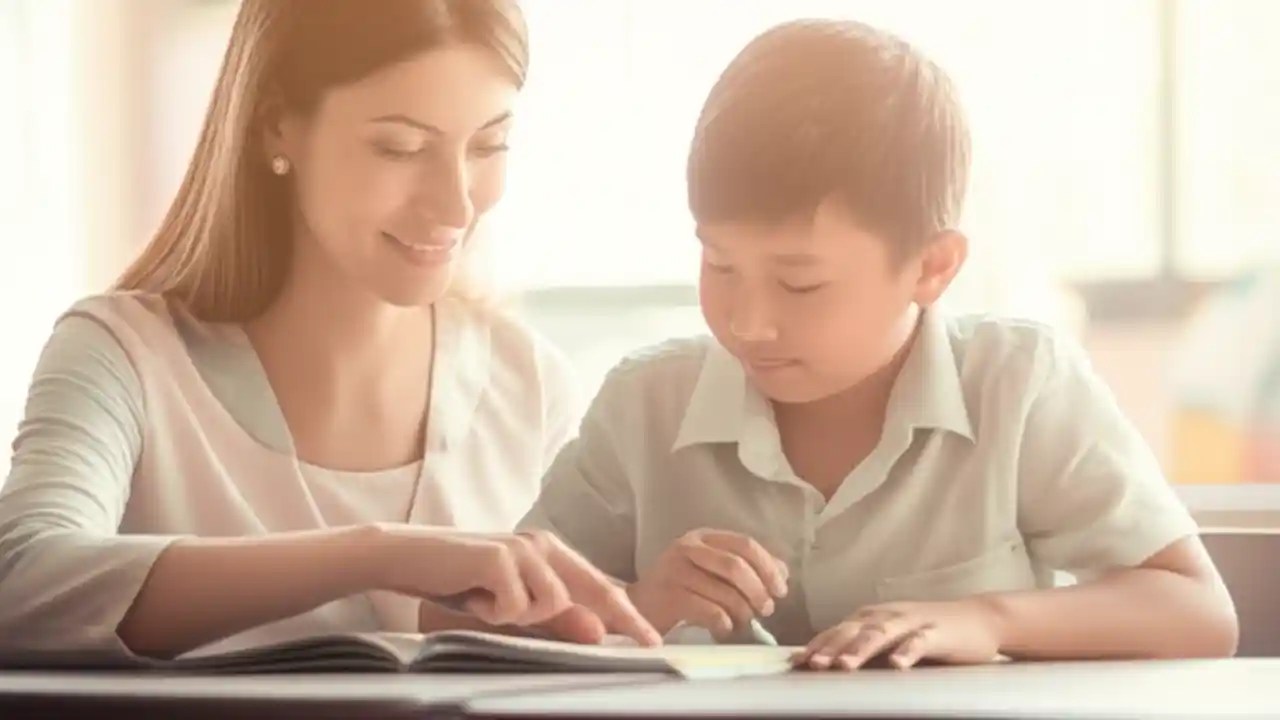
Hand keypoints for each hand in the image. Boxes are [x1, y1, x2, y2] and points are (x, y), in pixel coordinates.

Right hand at [374, 525, 660, 645]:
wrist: (407, 558)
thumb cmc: (459, 581)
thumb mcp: (510, 604)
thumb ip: (552, 618)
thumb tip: (597, 632)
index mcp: (549, 552)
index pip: (597, 586)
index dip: (627, 614)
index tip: (653, 640)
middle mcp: (541, 544)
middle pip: (590, 590)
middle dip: (616, 619)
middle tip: (644, 642)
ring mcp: (521, 548)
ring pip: (552, 604)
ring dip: (520, 617)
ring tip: (489, 605)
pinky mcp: (499, 557)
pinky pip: (516, 606)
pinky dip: (493, 612)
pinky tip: (473, 598)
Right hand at [628, 529, 788, 638]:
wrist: (637, 608)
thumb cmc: (682, 589)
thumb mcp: (712, 571)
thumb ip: (746, 568)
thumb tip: (782, 573)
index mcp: (703, 537)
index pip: (745, 544)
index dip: (768, 567)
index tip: (781, 590)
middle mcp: (687, 547)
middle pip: (736, 566)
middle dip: (758, 591)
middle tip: (767, 609)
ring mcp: (675, 570)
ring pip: (724, 592)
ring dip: (743, 612)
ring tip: (744, 622)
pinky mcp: (668, 596)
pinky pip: (709, 611)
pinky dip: (724, 624)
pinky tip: (724, 629)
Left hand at [795, 598, 1004, 670]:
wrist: (980, 618)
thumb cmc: (929, 630)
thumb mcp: (892, 635)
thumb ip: (864, 645)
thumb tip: (829, 662)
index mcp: (873, 617)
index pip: (838, 630)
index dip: (817, 645)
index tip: (795, 663)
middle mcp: (888, 615)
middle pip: (853, 631)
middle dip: (830, 647)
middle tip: (811, 665)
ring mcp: (913, 622)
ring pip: (881, 634)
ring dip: (861, 649)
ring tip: (844, 665)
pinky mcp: (938, 632)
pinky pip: (920, 642)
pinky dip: (907, 652)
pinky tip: (897, 665)